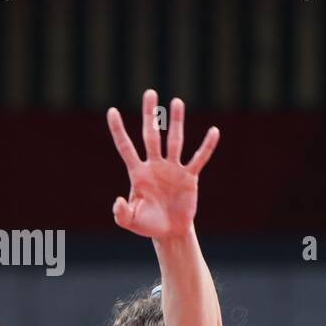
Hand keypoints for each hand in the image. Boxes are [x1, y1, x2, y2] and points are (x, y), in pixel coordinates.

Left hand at [107, 90, 218, 238]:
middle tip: (150, 92)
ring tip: (176, 102)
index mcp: (138, 173)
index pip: (126, 147)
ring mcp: (173, 169)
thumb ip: (121, 213)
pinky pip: (199, 158)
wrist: (169, 232)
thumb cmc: (147, 225)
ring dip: (176, 122)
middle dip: (150, 114)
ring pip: (175, 141)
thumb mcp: (130, 221)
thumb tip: (118, 201)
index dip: (118, 130)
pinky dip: (206, 146)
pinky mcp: (189, 177)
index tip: (111, 111)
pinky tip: (214, 131)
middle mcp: (155, 165)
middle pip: (151, 135)